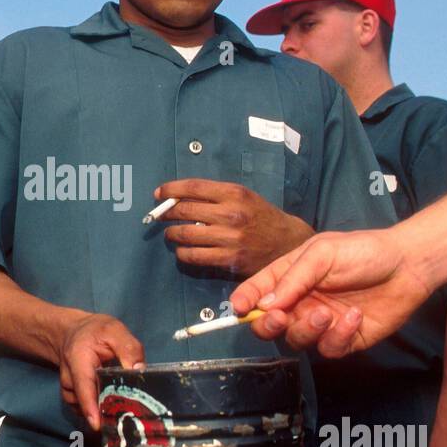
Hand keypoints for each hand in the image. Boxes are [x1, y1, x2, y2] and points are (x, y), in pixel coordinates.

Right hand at [57, 314, 143, 430]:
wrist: (72, 333)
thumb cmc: (94, 331)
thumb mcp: (113, 330)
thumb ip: (128, 348)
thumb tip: (139, 370)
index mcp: (78, 359)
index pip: (83, 386)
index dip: (89, 406)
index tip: (97, 424)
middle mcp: (69, 377)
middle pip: (83, 403)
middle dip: (101, 415)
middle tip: (121, 423)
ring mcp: (69, 389)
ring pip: (82, 409)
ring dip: (100, 414)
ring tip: (119, 414)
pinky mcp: (73, 396)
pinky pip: (83, 410)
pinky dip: (96, 412)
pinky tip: (110, 410)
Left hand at [153, 179, 314, 276]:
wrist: (287, 242)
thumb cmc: (261, 216)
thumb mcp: (243, 197)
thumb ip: (215, 196)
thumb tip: (178, 197)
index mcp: (234, 193)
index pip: (192, 187)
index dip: (170, 190)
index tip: (158, 194)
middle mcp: (231, 213)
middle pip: (184, 210)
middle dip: (166, 213)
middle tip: (160, 216)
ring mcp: (230, 238)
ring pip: (185, 234)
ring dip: (171, 234)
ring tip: (171, 234)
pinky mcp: (229, 259)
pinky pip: (193, 256)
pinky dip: (182, 253)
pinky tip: (183, 251)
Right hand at [230, 228, 432, 357]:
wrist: (408, 266)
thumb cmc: (363, 251)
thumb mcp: (323, 253)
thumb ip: (292, 278)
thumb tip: (264, 304)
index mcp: (290, 277)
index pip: (257, 292)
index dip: (243, 301)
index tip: (238, 309)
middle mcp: (300, 303)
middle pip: (268, 325)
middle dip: (268, 325)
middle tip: (280, 318)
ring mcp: (321, 323)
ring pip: (296, 341)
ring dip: (307, 330)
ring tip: (327, 313)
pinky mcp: (344, 340)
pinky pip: (328, 350)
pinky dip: (339, 336)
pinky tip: (355, 316)